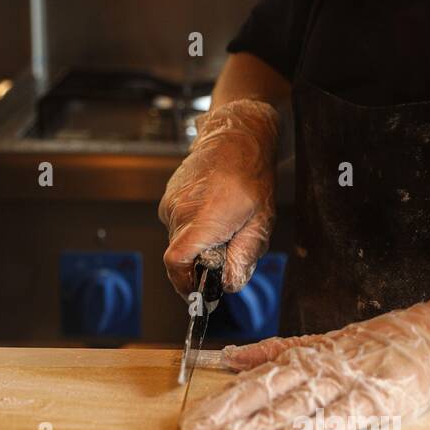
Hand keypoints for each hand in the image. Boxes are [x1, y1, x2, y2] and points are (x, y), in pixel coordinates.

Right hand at [158, 99, 279, 297]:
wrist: (236, 137)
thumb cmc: (252, 176)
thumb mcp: (260, 224)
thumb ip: (243, 259)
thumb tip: (228, 285)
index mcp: (202, 220)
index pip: (177, 262)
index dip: (184, 283)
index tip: (197, 292)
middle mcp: (180, 212)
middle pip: (181, 256)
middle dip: (201, 263)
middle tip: (226, 250)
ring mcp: (170, 203)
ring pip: (180, 241)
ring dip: (199, 244)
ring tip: (224, 224)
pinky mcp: (169, 197)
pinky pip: (178, 225)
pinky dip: (194, 228)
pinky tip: (214, 212)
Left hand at [180, 288, 429, 429]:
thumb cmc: (374, 346)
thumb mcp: (318, 344)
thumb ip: (272, 351)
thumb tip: (227, 358)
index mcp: (301, 359)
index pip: (253, 381)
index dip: (221, 401)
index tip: (191, 422)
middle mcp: (318, 370)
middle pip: (267, 391)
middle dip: (230, 412)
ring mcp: (347, 384)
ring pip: (300, 403)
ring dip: (266, 422)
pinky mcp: (377, 399)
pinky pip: (345, 414)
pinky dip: (321, 426)